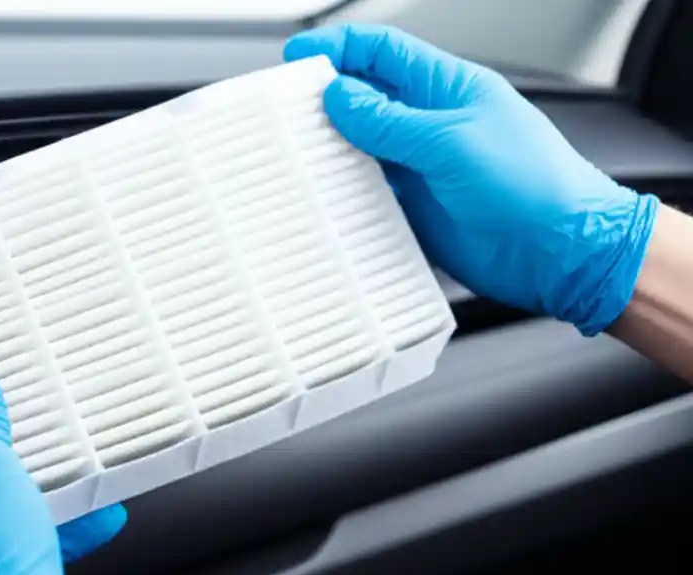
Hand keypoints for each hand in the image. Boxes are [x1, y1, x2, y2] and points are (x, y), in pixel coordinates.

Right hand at [284, 23, 659, 335]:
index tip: (299, 55)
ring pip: (360, 149)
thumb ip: (389, 121)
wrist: (560, 252)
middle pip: (365, 99)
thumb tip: (340, 97)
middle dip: (324, 100)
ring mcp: (421, 168)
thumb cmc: (534, 185)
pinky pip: (367, 196)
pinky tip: (326, 197)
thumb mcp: (451, 141)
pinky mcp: (415, 210)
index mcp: (448, 89)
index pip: (384, 52)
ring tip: (299, 154)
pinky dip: (344, 196)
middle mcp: (431, 125)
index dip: (340, 48)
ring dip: (331, 150)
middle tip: (287, 110)